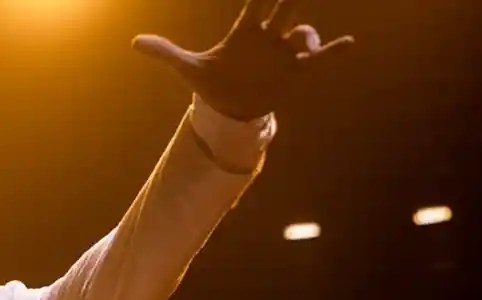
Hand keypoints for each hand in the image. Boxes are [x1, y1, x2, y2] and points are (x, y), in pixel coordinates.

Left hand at [133, 0, 353, 120]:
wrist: (229, 108)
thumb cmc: (212, 82)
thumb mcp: (188, 68)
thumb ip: (165, 52)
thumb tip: (134, 42)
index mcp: (244, 32)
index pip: (257, 4)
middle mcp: (268, 38)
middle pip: (284, 8)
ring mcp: (283, 54)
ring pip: (302, 33)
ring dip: (308, 36)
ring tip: (307, 47)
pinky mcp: (295, 72)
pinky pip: (319, 58)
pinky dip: (333, 51)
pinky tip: (348, 44)